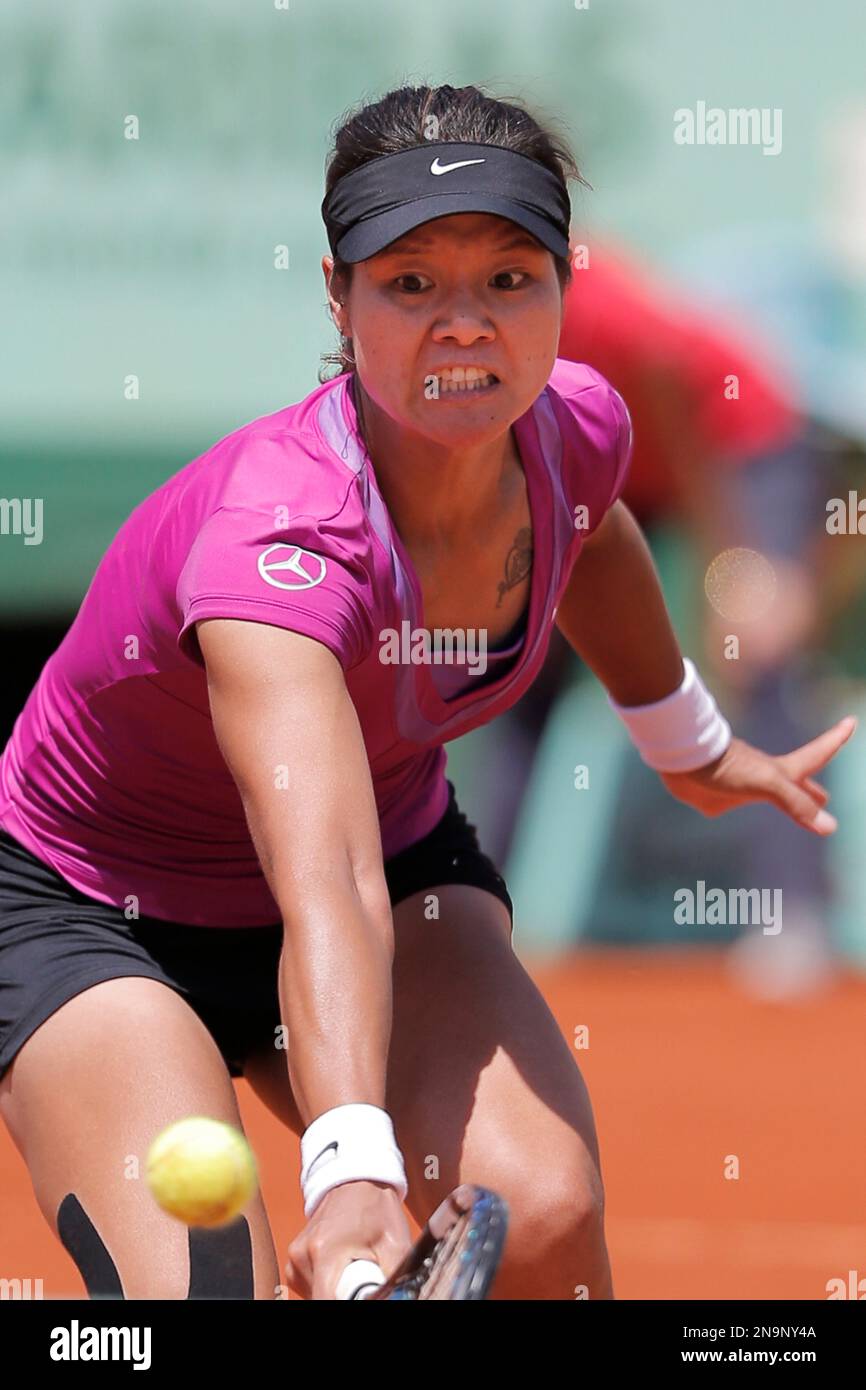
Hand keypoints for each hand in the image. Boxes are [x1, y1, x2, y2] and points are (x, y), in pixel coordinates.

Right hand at [285, 1180, 411, 1299]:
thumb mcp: (396, 1245)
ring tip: (355, 1267)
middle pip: (322, 1298)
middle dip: (346, 1293)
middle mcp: (302, 1256)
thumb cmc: (377, 1207)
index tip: (363, 1292)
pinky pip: (310, 1285)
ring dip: (337, 1289)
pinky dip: (327, 1283)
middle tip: (366, 1276)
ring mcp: (295, 1257)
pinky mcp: (295, 1258)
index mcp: (325, 1252)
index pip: (327, 1300)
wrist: (357, 1180)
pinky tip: (343, 1265)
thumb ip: (393, 1280)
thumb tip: (395, 1298)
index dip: (349, 1300)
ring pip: (316, 1294)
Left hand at [658, 716, 856, 833]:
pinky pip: (730, 805)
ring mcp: (740, 787)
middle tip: (826, 798)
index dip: (835, 739)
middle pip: (795, 783)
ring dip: (780, 800)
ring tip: (791, 809)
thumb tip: (830, 827)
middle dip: (812, 789)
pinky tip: (733, 807)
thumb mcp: (767, 782)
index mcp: (779, 771)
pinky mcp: (716, 799)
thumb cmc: (727, 765)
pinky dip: (739, 806)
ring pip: (766, 795)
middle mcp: (762, 778)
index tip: (851, 720)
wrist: (682, 760)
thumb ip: (796, 803)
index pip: (816, 756)